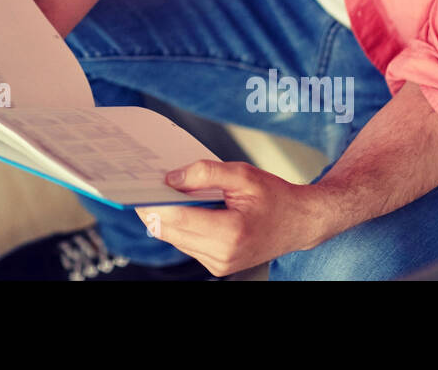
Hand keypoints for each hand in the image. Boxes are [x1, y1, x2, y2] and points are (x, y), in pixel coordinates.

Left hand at [133, 160, 325, 276]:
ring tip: (158, 191)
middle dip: (154, 207)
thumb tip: (171, 178)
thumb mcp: (242, 174)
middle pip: (171, 230)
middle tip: (140, 183)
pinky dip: (179, 224)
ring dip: (165, 216)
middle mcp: (222, 254)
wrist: (299, 223)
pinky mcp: (216, 265)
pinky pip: (186, 243)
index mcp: (231, 232)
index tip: (137, 186)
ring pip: (175, 238)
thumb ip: (205, 174)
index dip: (154, 202)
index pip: (178, 218)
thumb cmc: (275, 197)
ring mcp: (218, 264)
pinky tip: (178, 205)